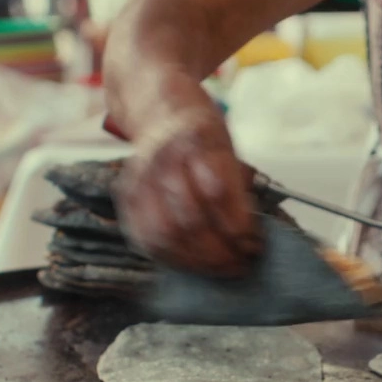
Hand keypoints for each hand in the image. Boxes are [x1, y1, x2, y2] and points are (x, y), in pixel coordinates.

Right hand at [113, 100, 263, 277]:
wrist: (159, 112)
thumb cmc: (200, 136)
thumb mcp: (228, 147)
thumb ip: (238, 187)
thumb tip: (250, 236)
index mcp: (197, 141)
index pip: (217, 193)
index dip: (238, 227)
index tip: (255, 245)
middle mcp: (164, 160)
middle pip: (189, 219)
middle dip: (220, 252)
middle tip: (241, 265)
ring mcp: (141, 179)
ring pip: (166, 235)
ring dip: (198, 262)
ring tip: (221, 269)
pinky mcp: (127, 198)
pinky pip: (145, 240)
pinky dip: (173, 259)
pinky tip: (193, 264)